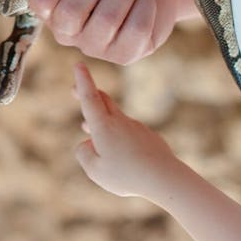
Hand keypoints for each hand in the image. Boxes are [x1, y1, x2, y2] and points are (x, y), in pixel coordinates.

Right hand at [73, 62, 175, 198]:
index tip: (78, 63)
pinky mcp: (147, 136)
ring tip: (87, 126)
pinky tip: (121, 154)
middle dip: (88, 93)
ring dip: (100, 119)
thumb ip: (84, 154)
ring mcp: (135, 127)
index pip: (90, 98)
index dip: (82, 80)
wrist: (164, 177)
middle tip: (75, 90)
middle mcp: (119, 121)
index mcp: (104, 126)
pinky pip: (128, 132)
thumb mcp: (96, 171)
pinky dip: (118, 136)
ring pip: (114, 117)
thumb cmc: (127, 176)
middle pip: (103, 99)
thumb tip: (87, 143)